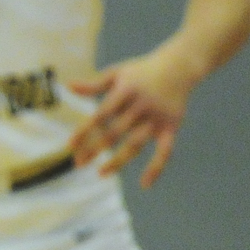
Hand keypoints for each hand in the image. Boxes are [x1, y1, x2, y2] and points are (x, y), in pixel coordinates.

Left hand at [67, 53, 194, 188]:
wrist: (180, 64)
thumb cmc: (142, 70)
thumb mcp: (118, 73)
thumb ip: (94, 84)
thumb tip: (68, 87)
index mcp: (126, 91)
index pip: (102, 114)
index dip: (86, 130)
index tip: (70, 145)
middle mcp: (142, 105)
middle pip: (116, 132)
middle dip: (96, 149)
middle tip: (79, 163)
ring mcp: (157, 117)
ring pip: (136, 144)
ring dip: (119, 161)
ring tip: (101, 174)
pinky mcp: (171, 126)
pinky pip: (165, 150)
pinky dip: (157, 167)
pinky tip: (145, 184)